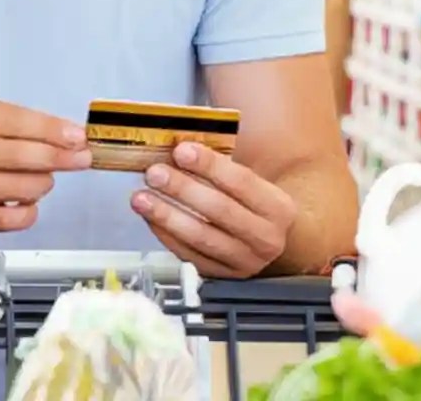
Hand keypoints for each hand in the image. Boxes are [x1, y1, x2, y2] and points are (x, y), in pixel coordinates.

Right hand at [0, 99, 90, 234]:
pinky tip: (28, 205)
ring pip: (15, 188)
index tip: (78, 137)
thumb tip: (74, 138)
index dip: (51, 129)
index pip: (14, 119)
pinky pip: (5, 219)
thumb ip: (31, 131)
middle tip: (82, 159)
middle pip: (17, 154)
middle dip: (56, 158)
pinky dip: (26, 213)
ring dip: (41, 185)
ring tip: (44, 181)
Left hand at [131, 142, 296, 278]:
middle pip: (220, 210)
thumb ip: (225, 164)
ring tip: (141, 198)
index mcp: (278, 208)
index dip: (209, 165)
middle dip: (183, 189)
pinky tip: (150, 218)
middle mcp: (266, 238)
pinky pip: (189, 255)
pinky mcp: (222, 275)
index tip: (182, 151)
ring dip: (167, 216)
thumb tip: (184, 145)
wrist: (270, 241)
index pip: (242, 182)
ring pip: (201, 237)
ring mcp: (244, 261)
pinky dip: (166, 235)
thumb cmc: (254, 203)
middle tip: (155, 173)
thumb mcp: (256, 181)